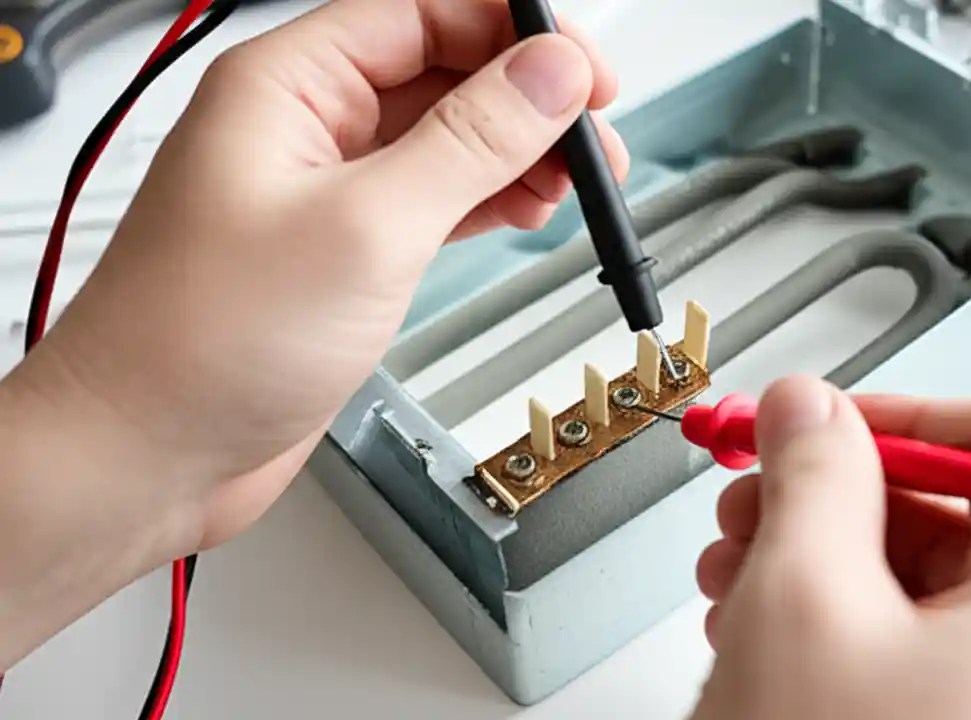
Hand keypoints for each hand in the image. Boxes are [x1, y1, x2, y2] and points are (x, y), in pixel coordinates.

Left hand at [0, 0, 624, 663]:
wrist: (149, 454)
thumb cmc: (204, 343)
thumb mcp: (368, 227)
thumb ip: (470, 142)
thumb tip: (550, 74)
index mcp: (289, 85)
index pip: (425, 15)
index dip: (514, 34)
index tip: (584, 70)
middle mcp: (306, 127)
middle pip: (443, 73)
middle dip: (527, 99)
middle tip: (594, 138)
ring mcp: (327, 191)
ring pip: (446, 139)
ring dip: (518, 154)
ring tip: (577, 184)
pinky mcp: (346, 252)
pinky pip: (435, 199)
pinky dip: (489, 202)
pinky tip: (528, 212)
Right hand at [690, 376, 970, 719]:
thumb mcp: (804, 600)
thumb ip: (810, 473)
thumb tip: (808, 407)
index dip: (893, 411)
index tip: (807, 424)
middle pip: (961, 511)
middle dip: (833, 499)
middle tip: (747, 507)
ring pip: (930, 586)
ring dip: (822, 564)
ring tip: (735, 583)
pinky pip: (925, 654)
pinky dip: (844, 629)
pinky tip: (770, 640)